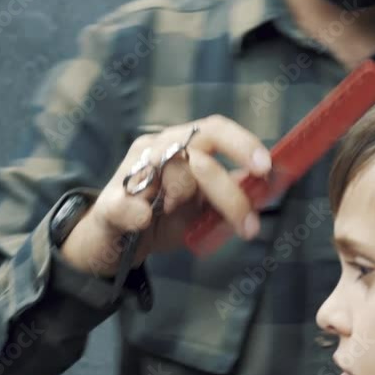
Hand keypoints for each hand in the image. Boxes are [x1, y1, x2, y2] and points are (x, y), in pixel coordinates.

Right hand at [59, 115, 271, 276]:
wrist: (109, 244)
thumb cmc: (159, 220)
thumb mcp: (200, 207)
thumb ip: (228, 195)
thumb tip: (266, 189)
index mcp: (180, 146)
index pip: (215, 130)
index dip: (243, 144)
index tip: (266, 168)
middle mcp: (155, 150)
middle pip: (197, 149)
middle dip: (226, 186)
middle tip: (247, 223)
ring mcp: (129, 175)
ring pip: (169, 171)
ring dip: (188, 200)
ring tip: (196, 227)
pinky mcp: (108, 206)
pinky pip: (124, 204)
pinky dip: (135, 213)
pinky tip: (143, 223)